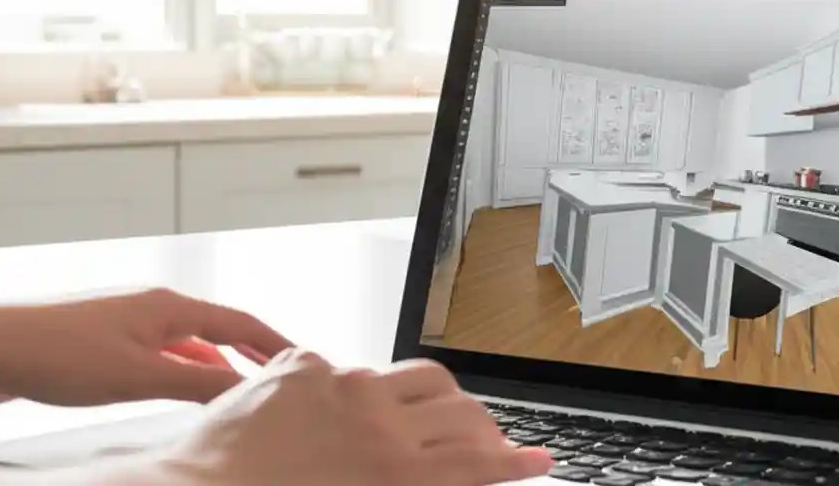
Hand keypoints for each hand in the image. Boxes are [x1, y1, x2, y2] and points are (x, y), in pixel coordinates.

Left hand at [0, 288, 291, 405]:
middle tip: (279, 378)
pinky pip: (158, 355)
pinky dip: (180, 373)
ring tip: (238, 394)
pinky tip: (178, 393)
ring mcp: (126, 322)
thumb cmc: (58, 354)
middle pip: (216, 329)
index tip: (303, 358)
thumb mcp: (138, 377)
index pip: (238, 320)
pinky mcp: (102, 341)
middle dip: (250, 353)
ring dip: (214, 367)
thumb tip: (243, 391)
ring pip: (186, 345)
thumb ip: (195, 384)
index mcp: (167, 306)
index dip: (273, 340)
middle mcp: (152, 306)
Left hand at [148, 350, 551, 485]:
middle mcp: (377, 419)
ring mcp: (340, 384)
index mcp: (396, 470)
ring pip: (418, 375)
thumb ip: (411, 480)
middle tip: (488, 443)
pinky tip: (341, 412)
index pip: (478, 459)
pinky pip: (346, 369)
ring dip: (438, 398)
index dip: (515, 461)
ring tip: (437, 416)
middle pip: (462, 410)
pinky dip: (354, 392)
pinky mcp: (301, 364)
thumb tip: (438, 470)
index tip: (537, 459)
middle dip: (485, 428)